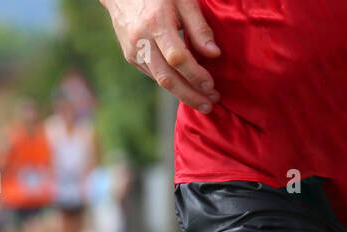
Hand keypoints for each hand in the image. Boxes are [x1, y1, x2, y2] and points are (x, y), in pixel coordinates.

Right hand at [101, 0, 221, 112]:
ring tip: (203, 101)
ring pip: (160, 81)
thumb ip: (199, 27)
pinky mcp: (131, 57)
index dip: (195, 74)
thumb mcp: (183, 0)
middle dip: (190, 95)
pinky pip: (155, 75)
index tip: (211, 85)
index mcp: (156, 23)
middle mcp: (142, 40)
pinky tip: (186, 87)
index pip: (177, 58)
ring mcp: (134, 51)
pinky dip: (172, 84)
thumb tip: (214, 54)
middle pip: (167, 78)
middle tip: (210, 105)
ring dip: (183, 94)